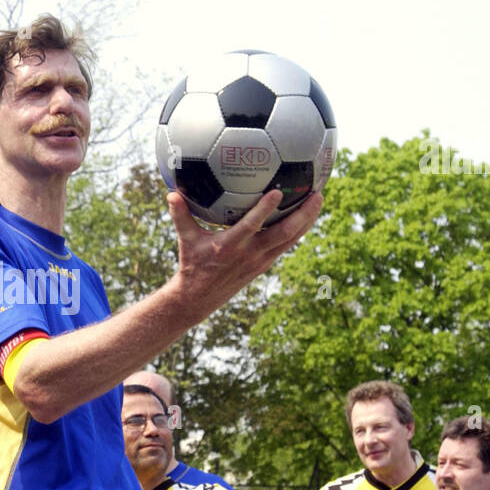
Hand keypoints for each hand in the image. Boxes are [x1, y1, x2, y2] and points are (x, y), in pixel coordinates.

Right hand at [167, 188, 322, 320]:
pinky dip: (299, 230)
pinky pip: (286, 244)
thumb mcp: (186, 239)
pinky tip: (307, 216)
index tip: (278, 191)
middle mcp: (250, 254)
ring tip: (318, 200)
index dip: (265, 209)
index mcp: (230, 245)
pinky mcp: (265, 264)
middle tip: (316, 194)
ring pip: (291, 239)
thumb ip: (181, 214)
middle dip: (303, 215)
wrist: (199, 298)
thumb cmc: (192, 264)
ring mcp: (261, 260)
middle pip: (284, 234)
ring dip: (307, 221)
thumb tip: (171, 191)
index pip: (252, 225)